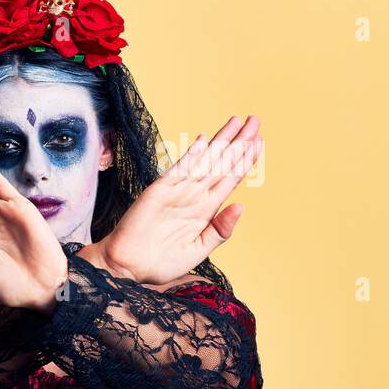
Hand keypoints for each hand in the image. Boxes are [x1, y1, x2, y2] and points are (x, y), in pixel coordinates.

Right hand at [93, 114, 262, 283]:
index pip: (230, 179)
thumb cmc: (161, 263)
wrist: (128, 268)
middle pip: (222, 164)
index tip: (260, 142)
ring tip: (238, 122)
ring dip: (222, 142)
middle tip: (256, 120)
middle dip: (239, 142)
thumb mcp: (198, 250)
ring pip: (205, 162)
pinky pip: (179, 171)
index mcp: (206, 210)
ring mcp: (177, 192)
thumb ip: (220, 231)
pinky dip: (192, 156)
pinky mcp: (158, 192)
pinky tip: (205, 141)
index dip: (245, 160)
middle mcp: (194, 196)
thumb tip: (242, 206)